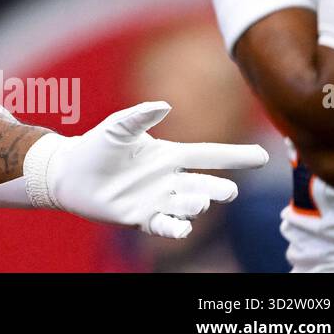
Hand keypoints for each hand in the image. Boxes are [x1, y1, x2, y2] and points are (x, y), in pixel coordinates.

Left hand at [29, 101, 268, 237]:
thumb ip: (140, 117)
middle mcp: (170, 180)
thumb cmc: (97, 146)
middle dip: (219, 189)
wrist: (71, 172)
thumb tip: (165, 106)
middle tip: (228, 191)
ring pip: (189, 206)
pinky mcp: (143, 217)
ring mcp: (159, 200)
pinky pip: (165, 225)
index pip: (209, 155)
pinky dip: (176, 227)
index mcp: (170, 155)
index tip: (262, 155)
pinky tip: (181, 226)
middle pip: (204, 185)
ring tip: (198, 202)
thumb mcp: (118, 127)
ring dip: (196, 206)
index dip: (235, 156)